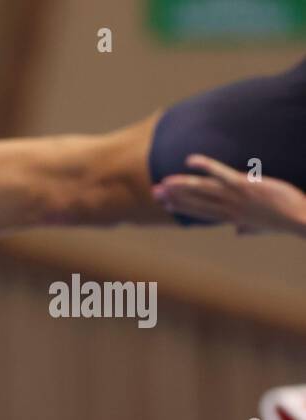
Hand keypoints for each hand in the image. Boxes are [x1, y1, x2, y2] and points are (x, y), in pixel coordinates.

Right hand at [153, 154, 305, 235]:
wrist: (298, 220)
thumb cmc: (283, 221)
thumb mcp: (262, 227)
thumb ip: (248, 228)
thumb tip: (239, 232)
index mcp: (231, 217)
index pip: (201, 211)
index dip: (182, 206)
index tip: (165, 202)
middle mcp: (228, 209)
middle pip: (196, 201)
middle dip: (174, 196)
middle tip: (155, 192)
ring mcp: (235, 198)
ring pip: (203, 190)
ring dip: (182, 185)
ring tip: (164, 182)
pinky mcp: (245, 186)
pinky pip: (221, 175)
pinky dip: (206, 166)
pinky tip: (191, 161)